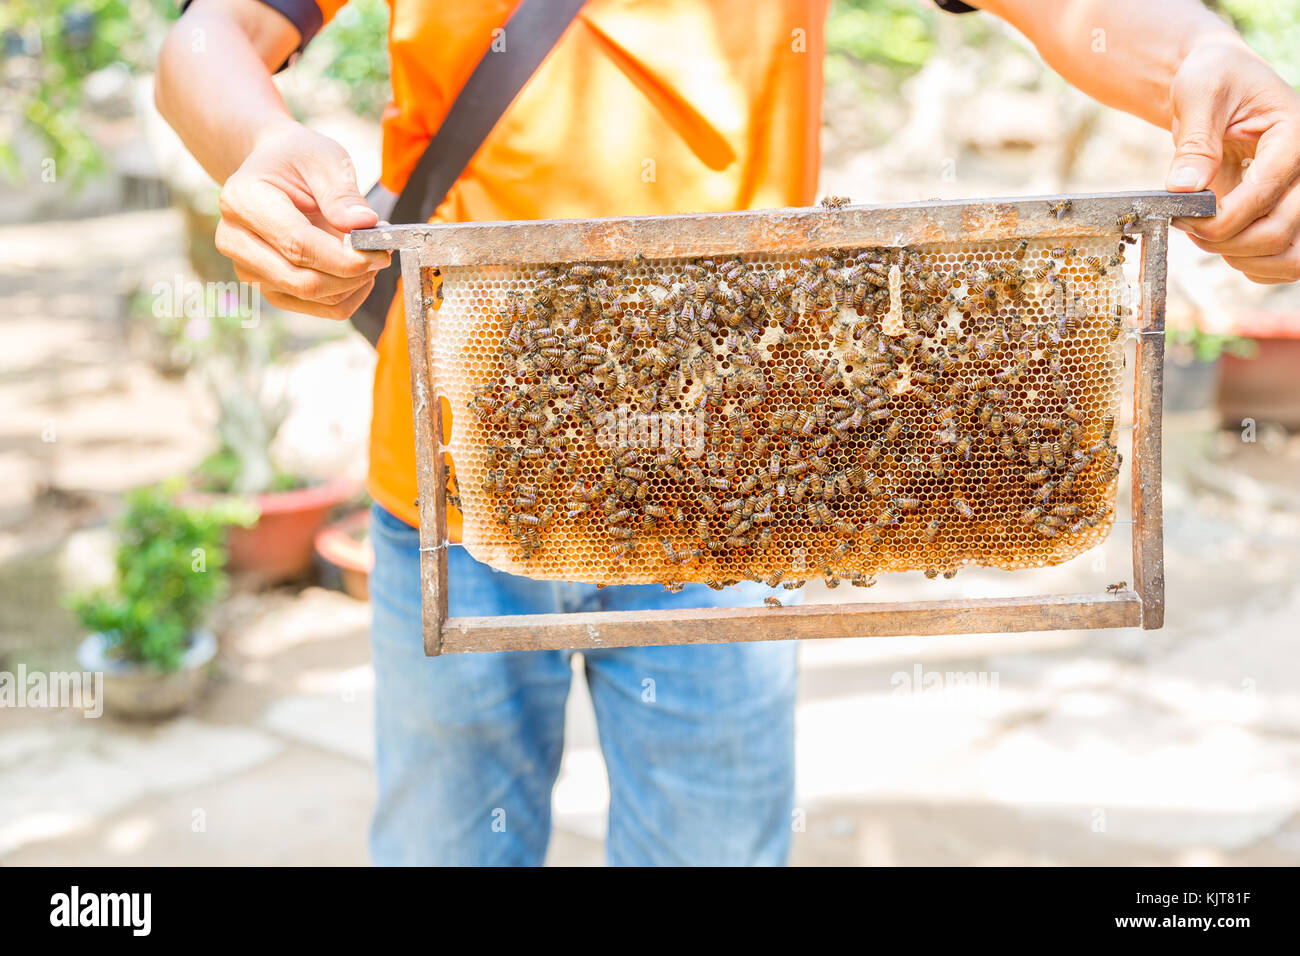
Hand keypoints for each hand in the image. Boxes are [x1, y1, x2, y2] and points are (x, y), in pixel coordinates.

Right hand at [215, 123, 390, 317]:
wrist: (275, 170)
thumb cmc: (299, 160)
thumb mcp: (324, 159)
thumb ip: (342, 193)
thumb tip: (364, 224)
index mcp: (243, 201)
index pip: (298, 245)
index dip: (344, 257)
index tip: (380, 252)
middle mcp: (235, 240)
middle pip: (303, 281)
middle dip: (352, 274)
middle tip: (382, 254)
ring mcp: (248, 269)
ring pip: (312, 298)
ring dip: (352, 285)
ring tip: (369, 254)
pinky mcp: (268, 288)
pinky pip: (317, 308)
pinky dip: (347, 296)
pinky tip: (358, 273)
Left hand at [1167, 40, 1299, 283]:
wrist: (1220, 83)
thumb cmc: (1212, 79)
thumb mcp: (1199, 92)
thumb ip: (1195, 140)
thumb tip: (1183, 186)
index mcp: (1294, 135)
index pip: (1266, 192)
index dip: (1221, 218)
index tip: (1181, 218)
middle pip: (1280, 231)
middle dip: (1226, 242)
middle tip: (1187, 230)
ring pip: (1288, 253)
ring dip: (1240, 258)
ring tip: (1204, 237)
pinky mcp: (1290, 211)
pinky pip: (1284, 258)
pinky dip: (1252, 263)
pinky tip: (1223, 246)